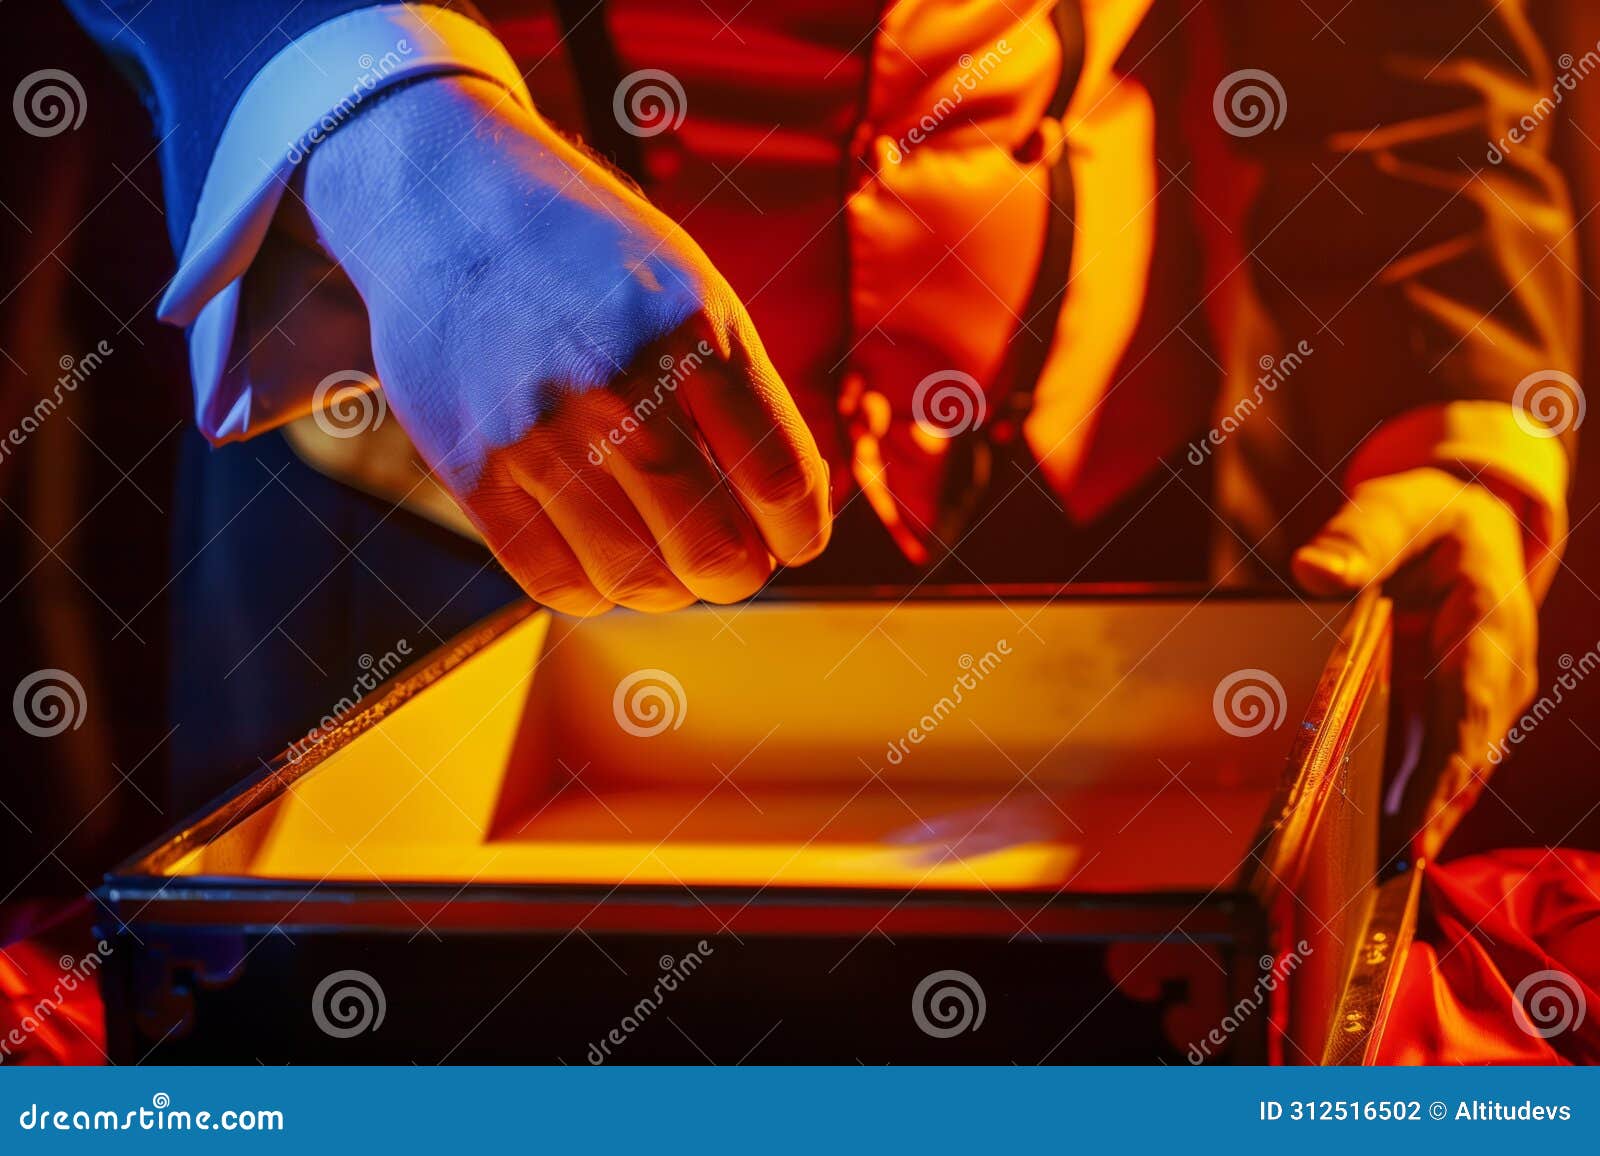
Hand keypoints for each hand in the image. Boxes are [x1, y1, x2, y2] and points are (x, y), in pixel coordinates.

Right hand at [303, 77, 829, 614]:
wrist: (448, 203)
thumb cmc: (593, 258)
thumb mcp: (696, 293)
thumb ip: (746, 397)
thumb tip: (787, 515)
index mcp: (690, 335)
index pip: (781, 483)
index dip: (801, 533)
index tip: (794, 539)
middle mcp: (615, 387)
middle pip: (714, 553)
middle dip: (740, 572)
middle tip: (736, 559)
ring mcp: (537, 432)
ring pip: (639, 581)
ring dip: (670, 586)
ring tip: (667, 553)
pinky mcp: (471, 466)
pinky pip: (556, 583)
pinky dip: (599, 589)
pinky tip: (606, 556)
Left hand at [1291, 468, 1539, 860]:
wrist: (1471, 516)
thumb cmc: (1428, 513)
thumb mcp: (1394, 510)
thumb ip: (1359, 538)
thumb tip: (1316, 567)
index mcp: (1491, 618)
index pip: (1470, 707)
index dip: (1447, 774)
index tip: (1421, 829)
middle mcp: (1504, 664)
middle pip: (1472, 751)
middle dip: (1438, 814)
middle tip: (1393, 870)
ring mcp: (1493, 689)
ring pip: (1466, 764)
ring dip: (1433, 817)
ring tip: (1388, 872)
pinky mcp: (1472, 704)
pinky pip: (1451, 757)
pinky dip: (1427, 798)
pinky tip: (1391, 840)